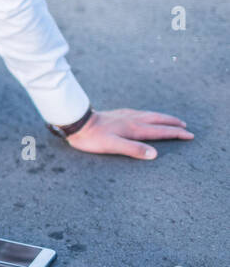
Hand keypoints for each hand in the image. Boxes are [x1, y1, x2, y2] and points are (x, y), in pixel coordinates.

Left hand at [64, 108, 192, 159]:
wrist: (77, 122)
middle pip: (158, 120)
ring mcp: (125, 115)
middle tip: (185, 126)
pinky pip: (139, 113)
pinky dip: (148, 114)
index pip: (160, 131)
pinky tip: (144, 115)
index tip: (189, 135)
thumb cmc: (92, 137)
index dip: (176, 133)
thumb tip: (154, 154)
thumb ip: (133, 149)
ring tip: (170, 119)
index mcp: (134, 129)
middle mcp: (132, 120)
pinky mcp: (117, 114)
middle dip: (172, 123)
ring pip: (149, 115)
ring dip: (162, 117)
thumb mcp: (113, 146)